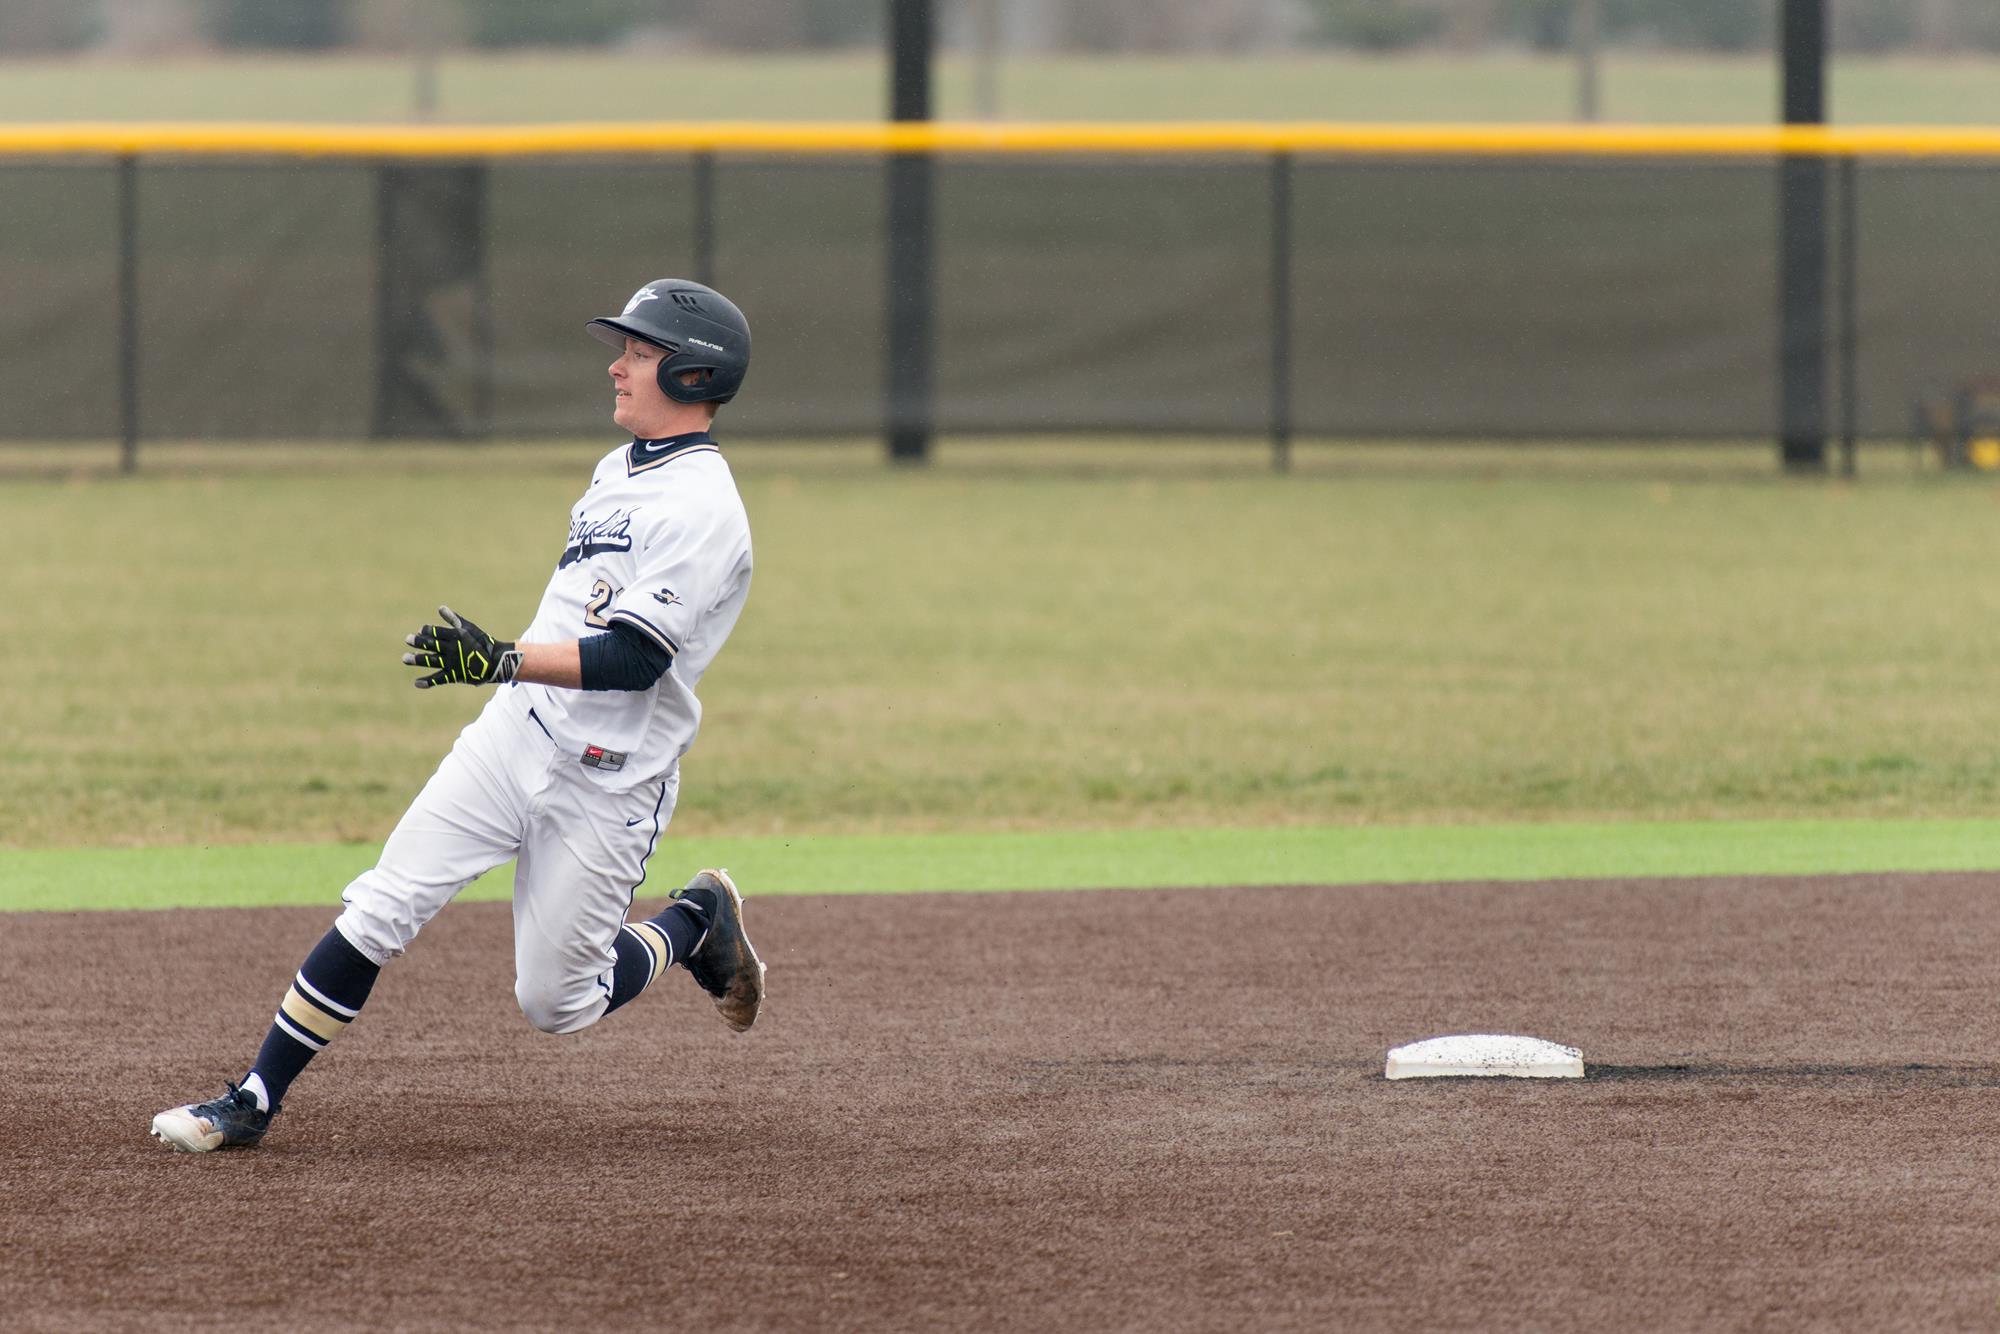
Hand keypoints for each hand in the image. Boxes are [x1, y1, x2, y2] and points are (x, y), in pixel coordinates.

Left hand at [402, 606, 520, 687]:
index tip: (420, 631)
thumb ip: (453, 619)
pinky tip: (417, 683)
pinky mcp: (454, 676)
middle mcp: (452, 649)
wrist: (496, 661)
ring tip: (404, 659)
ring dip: (417, 659)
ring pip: (431, 661)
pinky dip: (428, 682)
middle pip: (431, 645)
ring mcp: (452, 663)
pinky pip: (439, 679)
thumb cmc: (483, 641)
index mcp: (456, 636)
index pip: (436, 632)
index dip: (427, 631)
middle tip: (407, 639)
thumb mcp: (469, 628)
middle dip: (418, 642)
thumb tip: (440, 608)